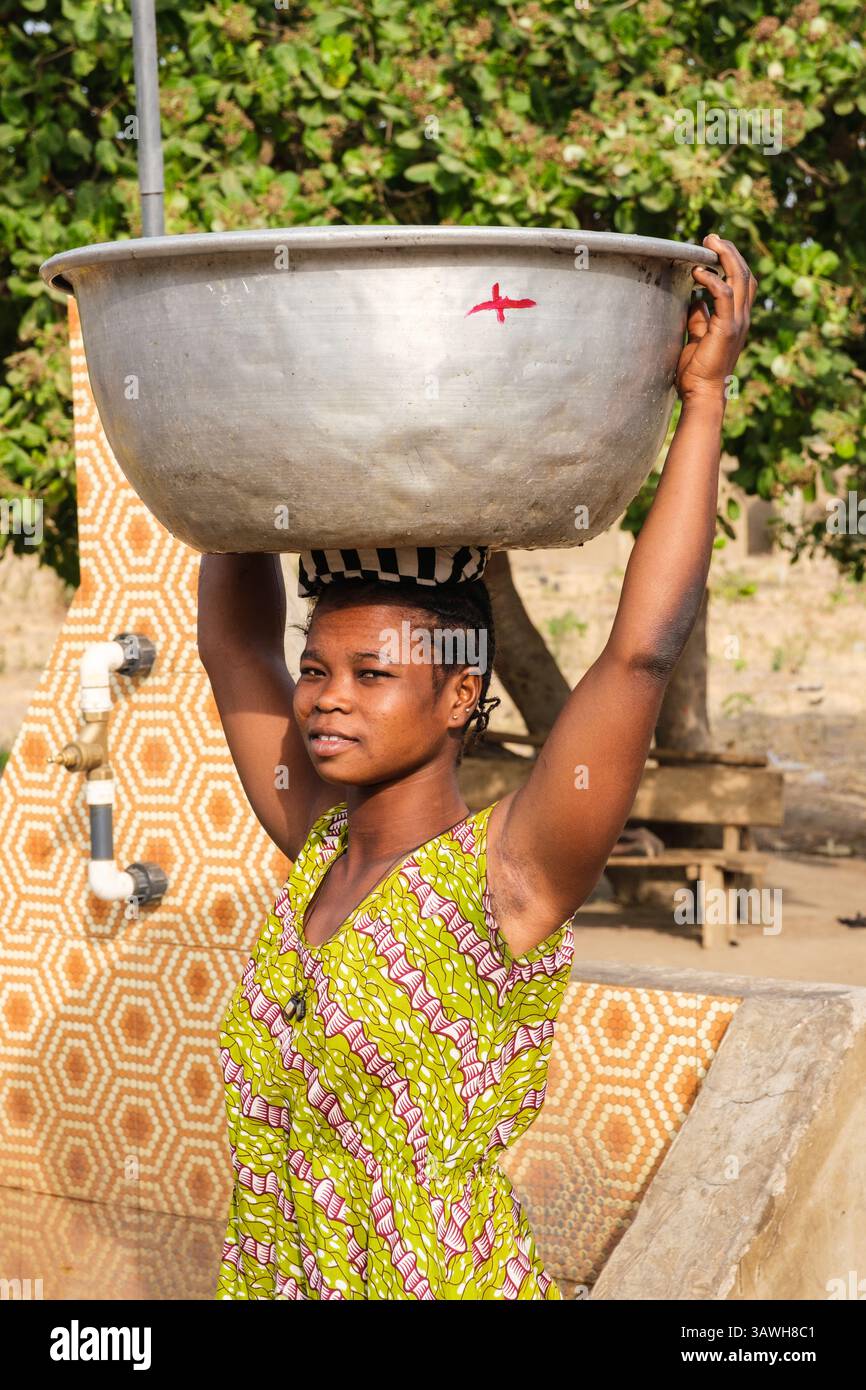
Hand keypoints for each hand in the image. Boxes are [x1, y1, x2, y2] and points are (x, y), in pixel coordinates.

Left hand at [675, 234, 756, 404]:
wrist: (702, 395)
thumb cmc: (696, 372)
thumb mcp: (697, 339)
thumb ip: (699, 320)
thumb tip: (695, 302)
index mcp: (736, 319)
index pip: (742, 282)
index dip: (731, 262)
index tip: (713, 248)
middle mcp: (741, 317)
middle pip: (744, 274)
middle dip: (729, 252)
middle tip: (711, 237)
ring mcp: (737, 322)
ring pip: (739, 278)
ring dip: (725, 257)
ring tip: (709, 243)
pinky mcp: (727, 329)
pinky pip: (724, 294)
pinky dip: (712, 279)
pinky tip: (698, 271)